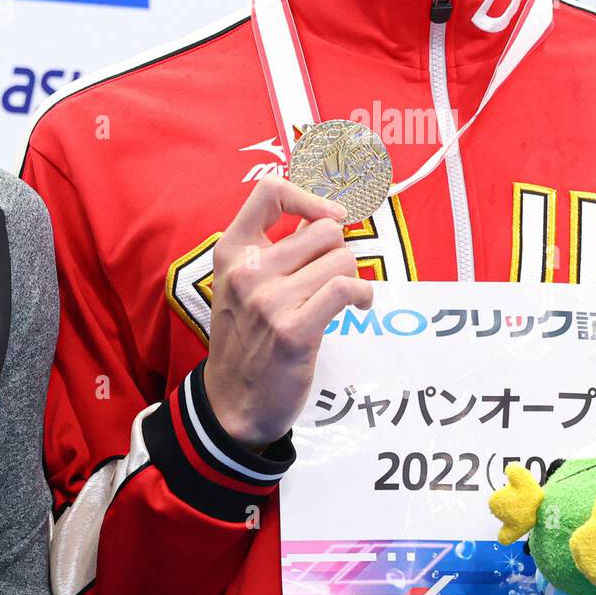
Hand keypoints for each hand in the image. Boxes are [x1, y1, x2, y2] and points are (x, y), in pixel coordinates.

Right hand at [204, 176, 373, 448]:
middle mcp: (247, 271)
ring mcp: (268, 301)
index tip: (329, 218)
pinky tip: (359, 306)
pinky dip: (363, 295)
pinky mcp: (293, 330)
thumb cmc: (247, 339)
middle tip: (332, 277)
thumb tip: (326, 214)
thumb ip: (278, 247)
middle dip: (339, 252)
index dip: (308, 198)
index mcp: (232, 252)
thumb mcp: (244, 284)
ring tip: (342, 297)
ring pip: (342, 259)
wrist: (232, 404)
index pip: (268, 190)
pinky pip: (347, 289)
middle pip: (325, 230)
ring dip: (351, 277)